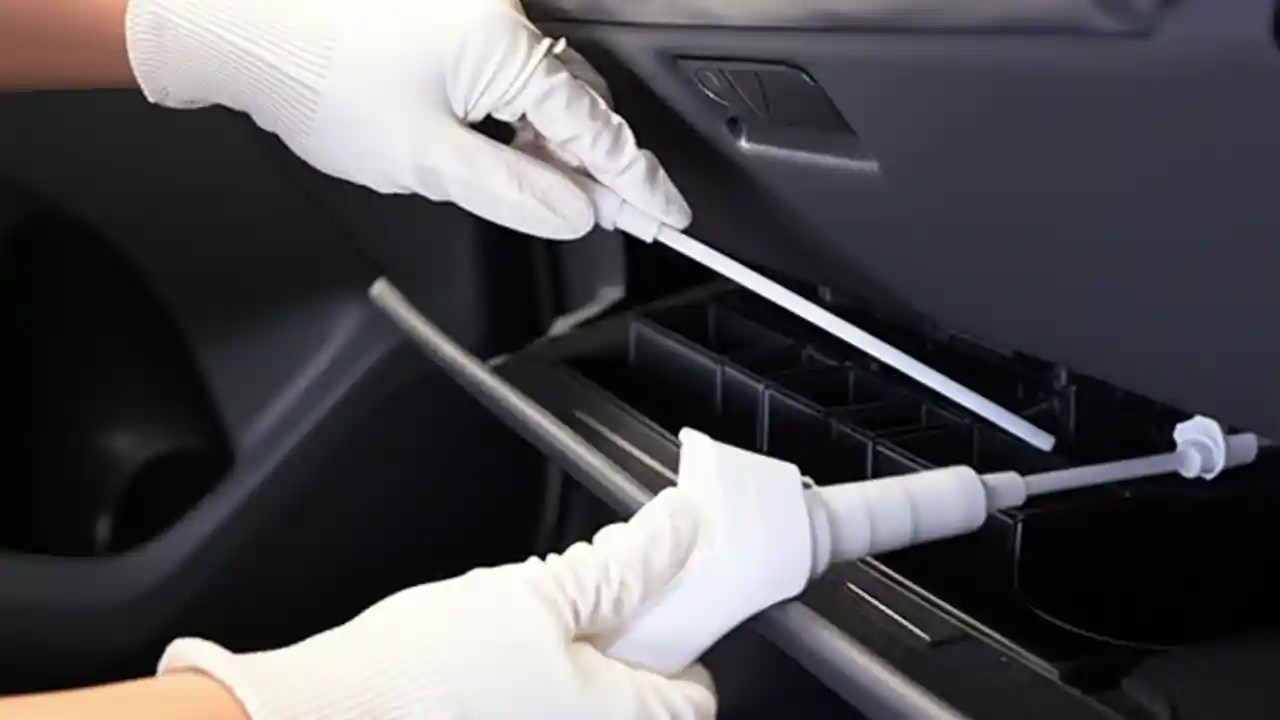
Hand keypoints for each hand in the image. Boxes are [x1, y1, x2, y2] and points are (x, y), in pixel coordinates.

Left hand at [124, 0, 689, 239]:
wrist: (250, 32)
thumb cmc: (321, 83)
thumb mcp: (428, 160)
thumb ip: (513, 191)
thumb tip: (576, 213)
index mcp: (504, 46)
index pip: (593, 127)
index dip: (635, 181)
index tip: (669, 214)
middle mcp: (500, 18)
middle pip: (579, 105)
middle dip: (601, 167)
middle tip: (624, 219)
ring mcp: (477, 14)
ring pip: (547, 90)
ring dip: (559, 146)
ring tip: (562, 199)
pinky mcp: (453, 19)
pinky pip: (515, 73)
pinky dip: (526, 120)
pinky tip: (519, 155)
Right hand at [155, 488, 716, 719]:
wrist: (333, 709)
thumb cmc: (427, 668)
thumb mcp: (540, 593)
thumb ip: (625, 566)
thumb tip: (681, 528)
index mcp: (618, 719)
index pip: (697, 696)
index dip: (685, 637)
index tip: (659, 594)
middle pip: (644, 693)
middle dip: (624, 638)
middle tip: (584, 593)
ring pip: (590, 695)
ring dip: (577, 650)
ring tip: (531, 617)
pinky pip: (545, 703)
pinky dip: (540, 673)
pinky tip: (500, 648)